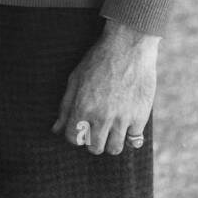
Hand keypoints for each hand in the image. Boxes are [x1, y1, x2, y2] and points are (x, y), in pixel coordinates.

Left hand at [52, 21, 158, 154]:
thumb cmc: (97, 61)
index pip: (73, 139)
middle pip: (94, 148)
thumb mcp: (75, 79)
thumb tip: (56, 129)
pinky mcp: (140, 117)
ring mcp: (122, 119)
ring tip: (110, 130)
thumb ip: (65, 107)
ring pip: (114, 149)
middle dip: (92, 142)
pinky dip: (130, 136)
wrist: (127, 47)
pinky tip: (126, 125)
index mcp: (82, 107)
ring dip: (110, 142)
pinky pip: (134, 140)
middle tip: (95, 130)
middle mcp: (101, 117)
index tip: (79, 129)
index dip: (74, 136)